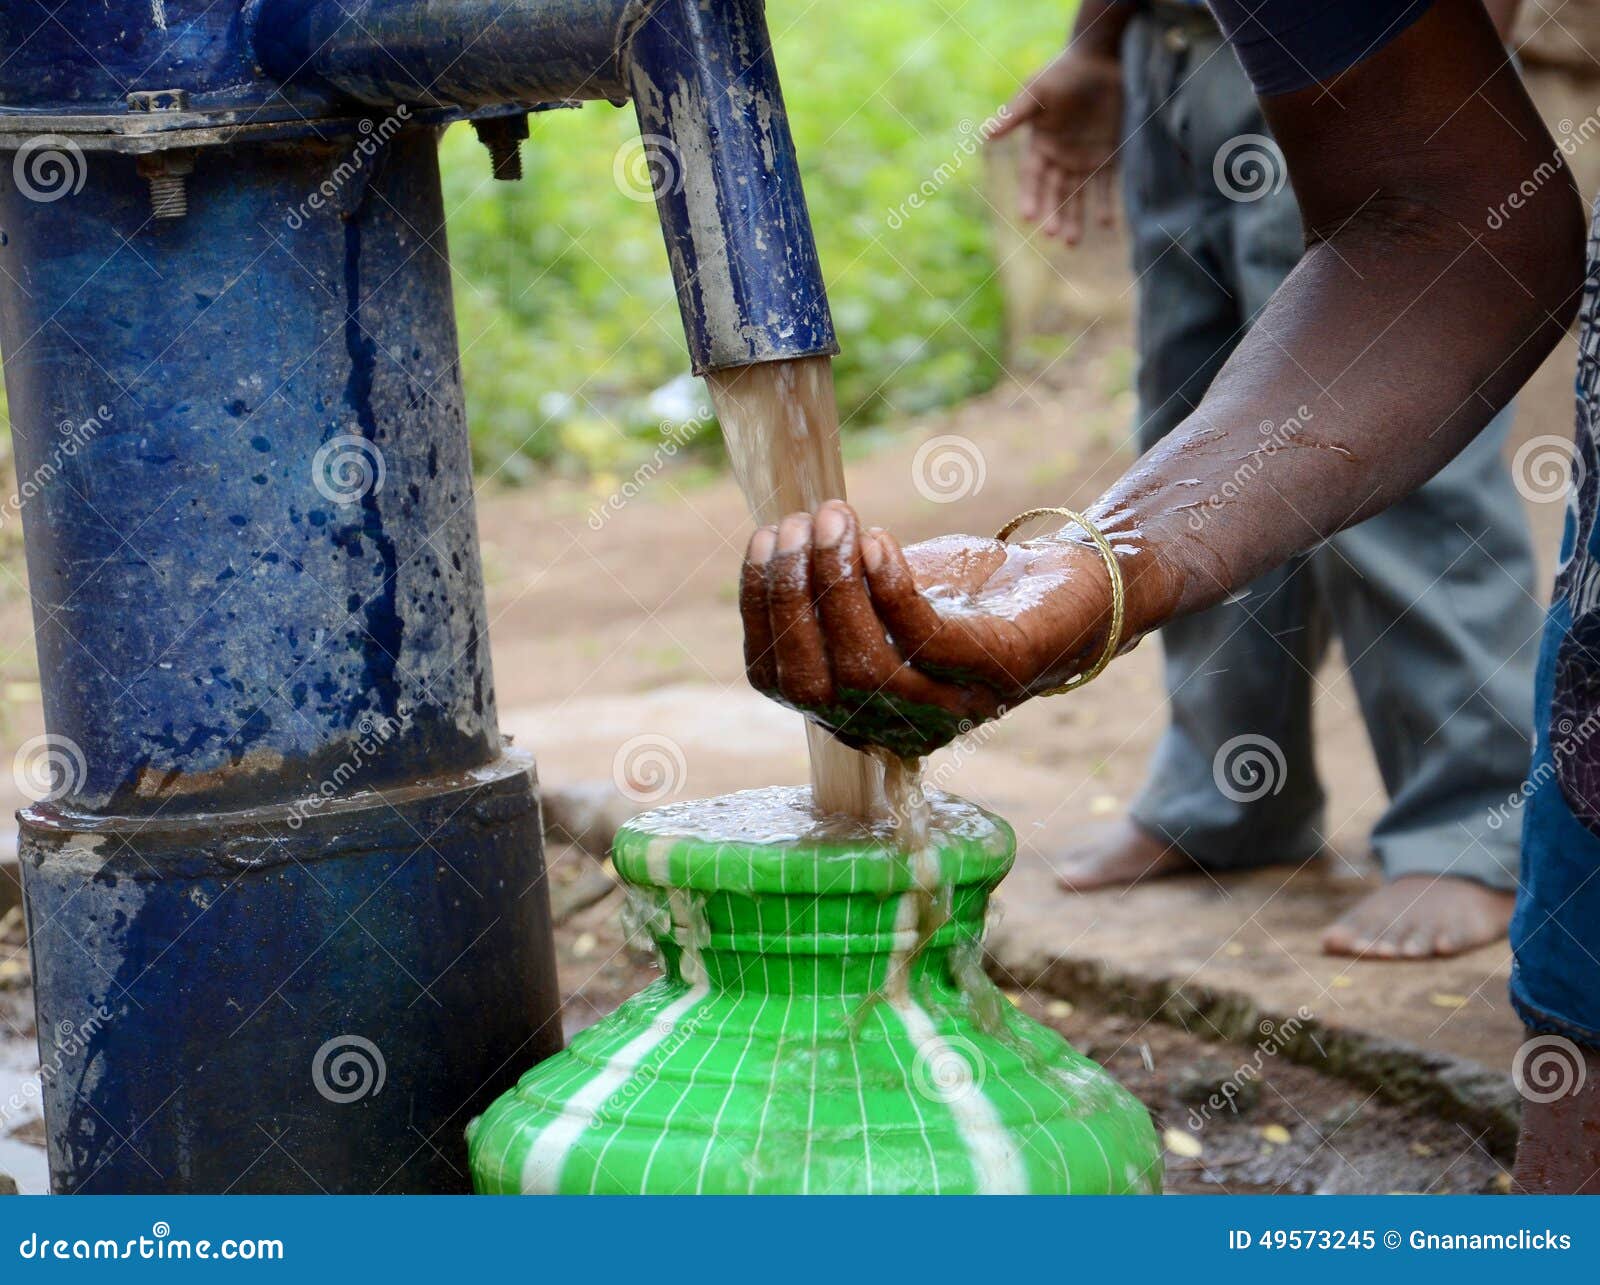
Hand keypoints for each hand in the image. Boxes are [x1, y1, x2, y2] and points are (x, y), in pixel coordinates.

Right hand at [739, 500, 1116, 757]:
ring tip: (838, 520)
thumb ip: (831, 590)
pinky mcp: (997, 674)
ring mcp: (949, 708)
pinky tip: (879, 542)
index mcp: (855, 712)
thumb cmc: (966, 595)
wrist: (1068, 590)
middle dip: (793, 599)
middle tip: (801, 523)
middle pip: (815, 684)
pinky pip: (929, 643)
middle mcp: (896, 726)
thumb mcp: (882, 595)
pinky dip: (893, 590)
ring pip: (866, 669)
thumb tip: (773, 544)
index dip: (761, 612)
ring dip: (839, 585)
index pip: (781, 681)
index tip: (764, 540)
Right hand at [987, 47, 1122, 243]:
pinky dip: (1105, 205)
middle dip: (1054, 214)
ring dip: (1075, 218)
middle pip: (1054, 192)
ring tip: (1073, 241)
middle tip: (1055, 235)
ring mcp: (1083, 160)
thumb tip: (986, 134)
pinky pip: (1106, 186)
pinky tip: (1106, 224)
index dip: (1029, 197)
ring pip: (1078, 196)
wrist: (1099, 59)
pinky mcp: (1107, 157)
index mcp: (1038, 146)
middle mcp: (1059, 158)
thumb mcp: (1037, 91)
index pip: (1032, 178)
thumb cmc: (1063, 72)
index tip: (1028, 218)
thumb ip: (1015, 114)